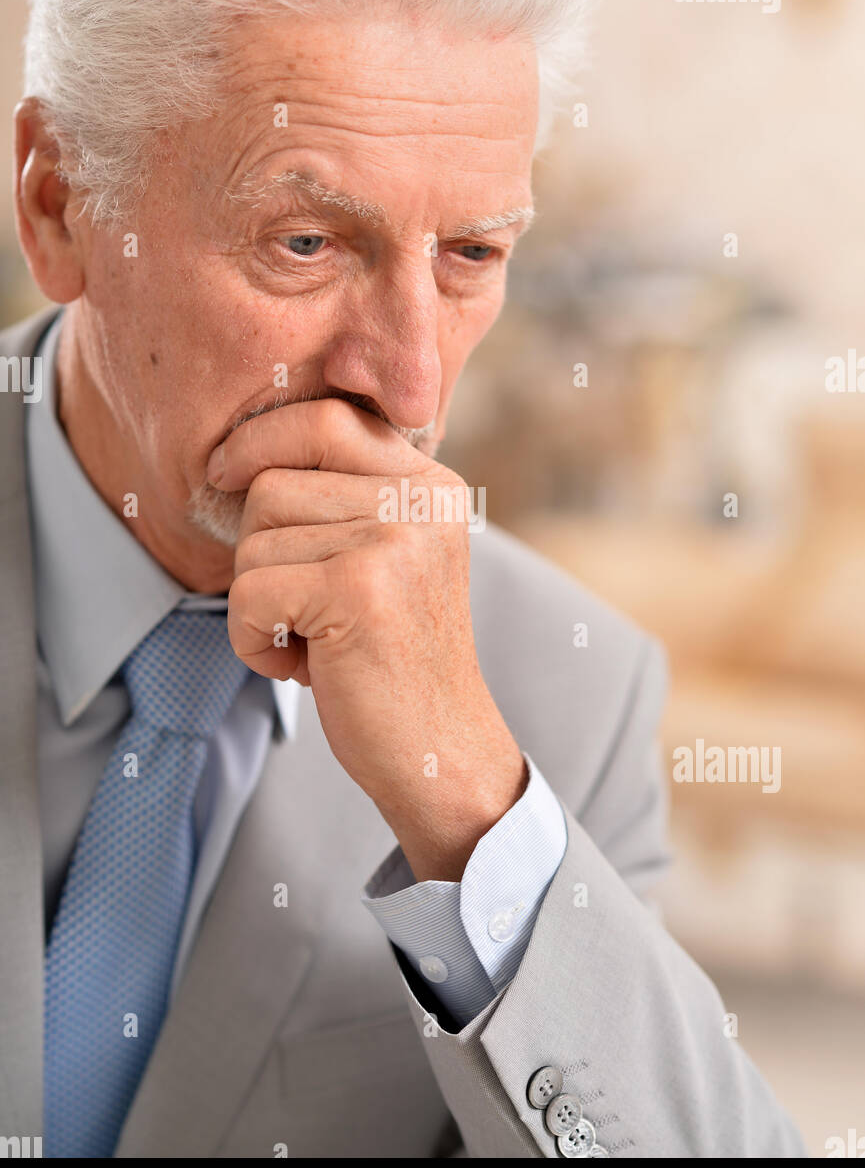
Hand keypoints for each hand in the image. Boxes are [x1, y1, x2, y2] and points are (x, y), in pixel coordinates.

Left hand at [209, 398, 527, 879]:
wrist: (440, 749)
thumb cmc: (393, 657)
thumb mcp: (387, 557)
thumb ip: (345, 498)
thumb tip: (236, 451)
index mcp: (430, 483)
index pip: (325, 418)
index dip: (262, 438)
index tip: (226, 470)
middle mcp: (420, 499)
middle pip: (272, 482)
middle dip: (258, 550)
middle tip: (300, 607)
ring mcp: (393, 539)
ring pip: (253, 541)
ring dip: (257, 604)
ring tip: (312, 641)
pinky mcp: (358, 588)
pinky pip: (249, 594)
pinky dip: (254, 641)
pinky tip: (302, 667)